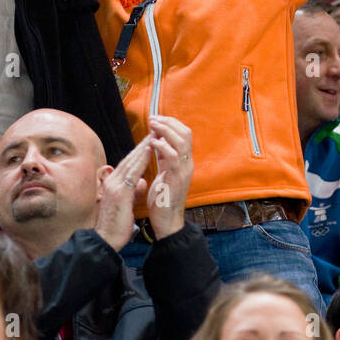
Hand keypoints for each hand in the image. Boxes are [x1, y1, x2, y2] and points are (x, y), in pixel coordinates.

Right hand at [93, 139, 150, 251]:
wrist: (105, 239)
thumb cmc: (116, 224)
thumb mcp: (127, 204)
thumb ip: (134, 191)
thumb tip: (142, 182)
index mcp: (113, 183)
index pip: (129, 164)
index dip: (140, 151)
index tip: (151, 141)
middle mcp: (112, 181)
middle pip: (129, 159)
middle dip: (143, 144)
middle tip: (154, 131)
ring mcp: (114, 186)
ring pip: (131, 162)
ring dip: (143, 147)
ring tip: (154, 135)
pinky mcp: (119, 192)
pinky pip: (132, 172)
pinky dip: (141, 160)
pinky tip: (149, 151)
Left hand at [144, 115, 193, 240]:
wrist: (166, 221)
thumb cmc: (162, 198)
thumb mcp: (164, 172)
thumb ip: (163, 157)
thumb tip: (156, 139)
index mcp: (184, 161)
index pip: (184, 133)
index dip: (171, 123)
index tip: (156, 118)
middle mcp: (188, 163)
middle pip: (186, 133)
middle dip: (169, 122)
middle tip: (153, 118)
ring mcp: (185, 170)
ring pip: (182, 141)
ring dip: (166, 130)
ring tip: (152, 125)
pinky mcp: (178, 178)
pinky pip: (173, 156)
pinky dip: (162, 146)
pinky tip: (151, 142)